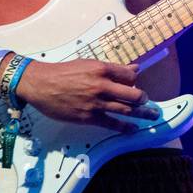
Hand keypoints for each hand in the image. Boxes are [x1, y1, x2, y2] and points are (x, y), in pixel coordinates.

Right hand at [13, 59, 147, 132]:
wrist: (41, 84)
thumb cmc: (63, 72)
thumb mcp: (88, 64)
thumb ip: (112, 68)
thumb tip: (134, 69)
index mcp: (102, 69)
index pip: (129, 75)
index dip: (135, 81)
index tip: (136, 85)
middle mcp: (102, 86)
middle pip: (133, 94)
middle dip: (143, 99)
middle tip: (147, 102)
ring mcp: (96, 102)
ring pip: (126, 109)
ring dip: (142, 113)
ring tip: (152, 115)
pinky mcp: (88, 117)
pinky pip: (112, 123)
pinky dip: (125, 127)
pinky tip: (133, 128)